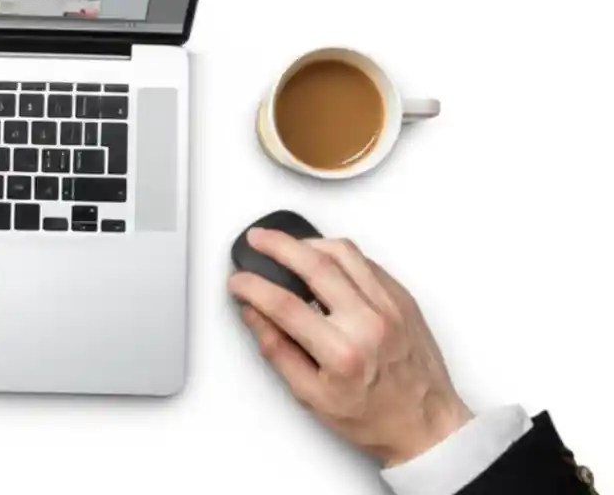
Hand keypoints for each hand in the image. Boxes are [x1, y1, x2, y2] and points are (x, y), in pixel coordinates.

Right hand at [228, 228, 471, 466]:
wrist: (427, 424)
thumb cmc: (372, 416)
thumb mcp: (310, 395)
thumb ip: (277, 350)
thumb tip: (254, 313)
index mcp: (342, 353)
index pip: (285, 305)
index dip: (253, 287)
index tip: (238, 281)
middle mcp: (369, 323)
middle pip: (315, 265)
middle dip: (278, 245)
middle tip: (258, 239)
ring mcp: (390, 306)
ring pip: (344, 253)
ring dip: (310, 242)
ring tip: (289, 244)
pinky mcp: (403, 298)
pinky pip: (366, 262)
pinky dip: (339, 254)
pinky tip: (323, 259)